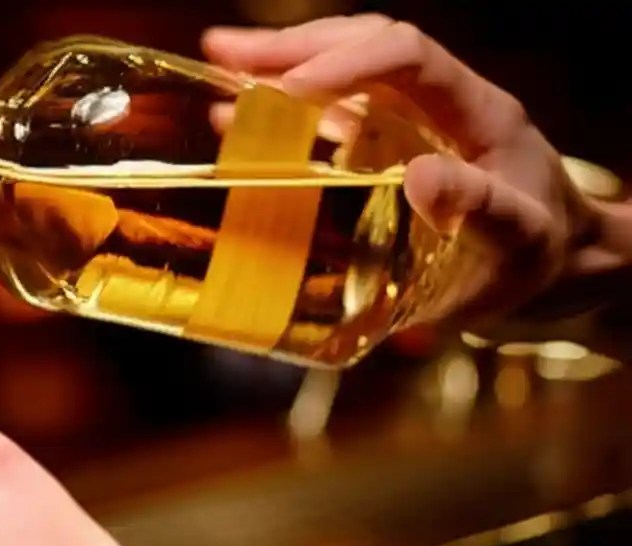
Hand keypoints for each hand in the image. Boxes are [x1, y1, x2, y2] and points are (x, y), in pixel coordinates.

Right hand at [203, 14, 630, 329]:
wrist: (554, 272)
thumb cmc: (541, 259)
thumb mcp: (518, 239)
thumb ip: (479, 208)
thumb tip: (422, 177)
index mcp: (475, 110)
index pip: (407, 56)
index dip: (346, 61)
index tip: (288, 88)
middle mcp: (438, 104)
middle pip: (362, 46)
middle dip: (292, 47)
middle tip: (223, 52)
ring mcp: (410, 125)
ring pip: (341, 72)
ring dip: (278, 66)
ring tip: (218, 67)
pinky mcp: (386, 152)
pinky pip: (330, 115)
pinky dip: (281, 111)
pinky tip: (237, 121)